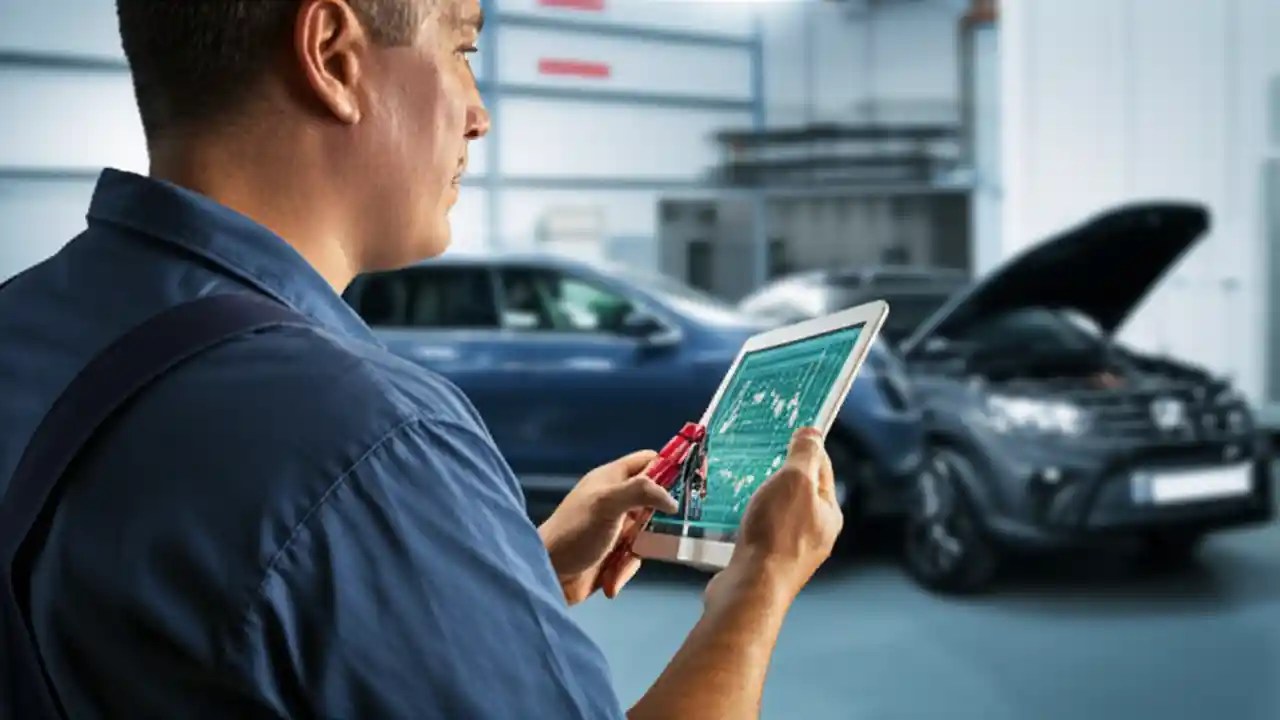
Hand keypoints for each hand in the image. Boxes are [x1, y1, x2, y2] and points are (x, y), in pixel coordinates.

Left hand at [539, 450, 678, 604]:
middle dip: (662, 519)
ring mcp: (615, 527)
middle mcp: (616, 500)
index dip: (672, 467)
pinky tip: (611, 579)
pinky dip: (625, 569)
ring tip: (626, 557)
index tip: (696, 480)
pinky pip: (635, 557)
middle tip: (672, 529)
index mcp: (612, 479)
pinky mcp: (613, 553)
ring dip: (640, 550)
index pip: (650, 461)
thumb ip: (641, 492)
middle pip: (655, 500)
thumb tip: (672, 500)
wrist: (546, 575)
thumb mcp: (607, 504)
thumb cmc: (575, 532)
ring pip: (649, 533)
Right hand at [705, 427, 842, 610]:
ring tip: (746, 487)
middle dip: (783, 476)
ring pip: (781, 514)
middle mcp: (816, 534)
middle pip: (802, 494)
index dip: (808, 449)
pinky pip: (762, 533)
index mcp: (829, 513)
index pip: (823, 469)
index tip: (792, 434)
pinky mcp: (767, 564)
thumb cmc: (777, 533)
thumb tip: (813, 434)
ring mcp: (792, 552)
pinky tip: (736, 518)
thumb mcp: (795, 480)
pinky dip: (752, 521)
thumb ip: (805, 455)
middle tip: (763, 459)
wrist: (752, 587)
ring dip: (765, 499)